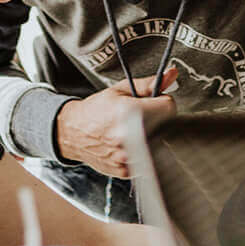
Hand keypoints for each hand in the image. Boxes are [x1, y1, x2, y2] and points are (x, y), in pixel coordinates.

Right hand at [55, 68, 179, 177]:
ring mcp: (127, 156)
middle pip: (165, 127)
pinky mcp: (126, 170)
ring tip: (133, 131)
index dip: (162, 103)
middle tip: (140, 118)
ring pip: (158, 144)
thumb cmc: (95, 110)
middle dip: (157, 120)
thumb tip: (171, 75)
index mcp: (129, 113)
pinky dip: (142, 152)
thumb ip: (149, 84)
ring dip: (150, 137)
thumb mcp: (120, 90)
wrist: (73, 132)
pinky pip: (147, 159)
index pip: (169, 107)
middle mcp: (128, 137)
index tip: (154, 104)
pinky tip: (128, 145)